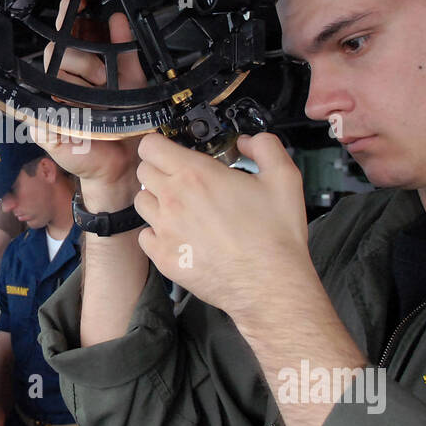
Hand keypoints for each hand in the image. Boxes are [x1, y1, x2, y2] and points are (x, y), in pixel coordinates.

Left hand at [32, 0, 146, 206]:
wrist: (121, 173)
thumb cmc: (86, 160)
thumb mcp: (58, 147)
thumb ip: (45, 129)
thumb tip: (33, 112)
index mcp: (61, 94)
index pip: (53, 62)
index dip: (59, 53)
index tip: (65, 47)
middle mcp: (81, 83)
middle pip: (74, 50)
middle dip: (83, 60)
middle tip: (98, 82)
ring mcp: (106, 79)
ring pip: (96, 47)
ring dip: (99, 44)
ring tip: (106, 60)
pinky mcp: (130, 81)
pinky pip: (125, 55)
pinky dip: (121, 35)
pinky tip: (117, 20)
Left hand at [134, 131, 316, 326]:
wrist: (270, 285)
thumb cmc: (275, 235)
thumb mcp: (284, 177)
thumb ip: (264, 147)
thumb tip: (247, 141)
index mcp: (196, 175)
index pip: (150, 146)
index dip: (160, 144)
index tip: (171, 151)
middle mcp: (173, 199)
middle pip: (144, 171)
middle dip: (160, 170)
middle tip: (183, 180)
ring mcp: (164, 230)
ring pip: (142, 202)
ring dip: (157, 200)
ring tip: (182, 208)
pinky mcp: (163, 257)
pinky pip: (145, 236)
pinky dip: (157, 233)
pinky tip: (180, 235)